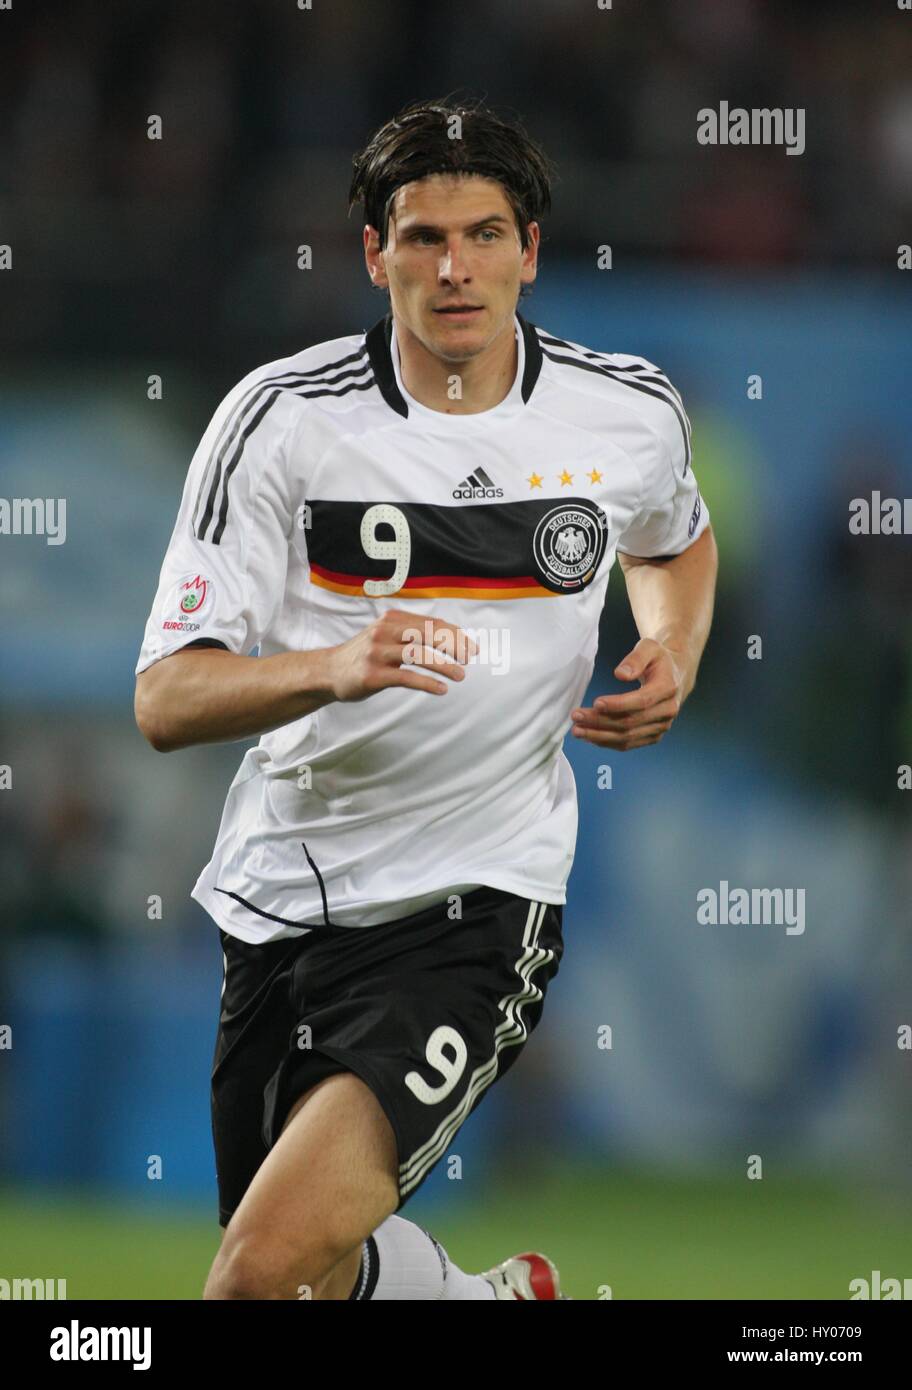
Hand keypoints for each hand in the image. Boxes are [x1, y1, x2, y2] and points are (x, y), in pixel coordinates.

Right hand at [328, 608, 476, 701]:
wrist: (329, 671)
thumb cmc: (366, 655)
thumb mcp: (387, 636)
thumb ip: (412, 633)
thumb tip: (452, 638)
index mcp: (392, 619)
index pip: (432, 623)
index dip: (456, 634)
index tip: (472, 648)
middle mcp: (384, 632)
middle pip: (427, 634)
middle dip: (453, 645)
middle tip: (469, 659)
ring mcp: (377, 653)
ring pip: (418, 654)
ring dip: (444, 665)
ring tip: (461, 676)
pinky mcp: (372, 675)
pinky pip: (406, 677)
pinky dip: (427, 683)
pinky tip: (442, 689)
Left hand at [569, 638, 685, 749]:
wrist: (674, 675)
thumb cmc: (657, 659)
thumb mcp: (648, 647)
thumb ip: (635, 658)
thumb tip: (620, 674)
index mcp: (667, 688)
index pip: (641, 701)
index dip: (618, 705)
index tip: (595, 703)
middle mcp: (667, 711)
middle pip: (630, 722)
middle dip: (600, 721)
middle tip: (576, 716)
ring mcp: (661, 726)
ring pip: (627, 737)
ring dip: (600, 736)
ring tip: (577, 730)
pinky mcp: (654, 736)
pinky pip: (629, 744)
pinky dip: (608, 742)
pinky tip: (590, 737)